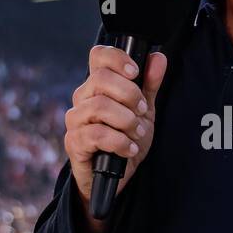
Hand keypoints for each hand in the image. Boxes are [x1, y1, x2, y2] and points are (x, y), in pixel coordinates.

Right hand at [64, 46, 166, 225]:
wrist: (117, 177)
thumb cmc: (127, 138)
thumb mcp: (144, 111)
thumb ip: (149, 85)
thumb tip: (158, 58)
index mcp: (97, 85)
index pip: (98, 56)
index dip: (117, 58)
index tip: (135, 72)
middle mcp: (82, 97)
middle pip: (100, 79)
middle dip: (130, 95)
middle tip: (143, 111)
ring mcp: (75, 119)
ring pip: (99, 106)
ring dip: (126, 121)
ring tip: (138, 133)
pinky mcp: (74, 142)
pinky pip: (96, 134)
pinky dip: (120, 142)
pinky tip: (130, 149)